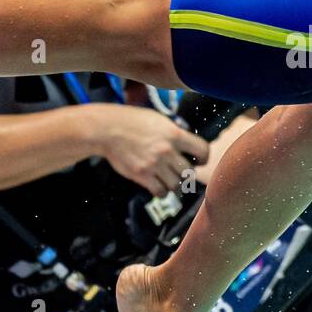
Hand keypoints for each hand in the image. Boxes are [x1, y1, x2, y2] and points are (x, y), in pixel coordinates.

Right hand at [88, 104, 209, 195]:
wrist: (107, 129)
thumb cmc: (132, 121)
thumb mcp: (158, 119)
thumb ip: (174, 132)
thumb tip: (187, 144)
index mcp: (174, 134)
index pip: (202, 150)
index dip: (204, 157)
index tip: (199, 160)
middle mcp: (167, 150)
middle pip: (189, 171)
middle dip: (187, 173)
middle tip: (181, 171)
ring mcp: (154, 164)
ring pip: (176, 184)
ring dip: (175, 184)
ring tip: (170, 180)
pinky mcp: (141, 175)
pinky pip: (160, 192)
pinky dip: (162, 192)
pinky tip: (158, 186)